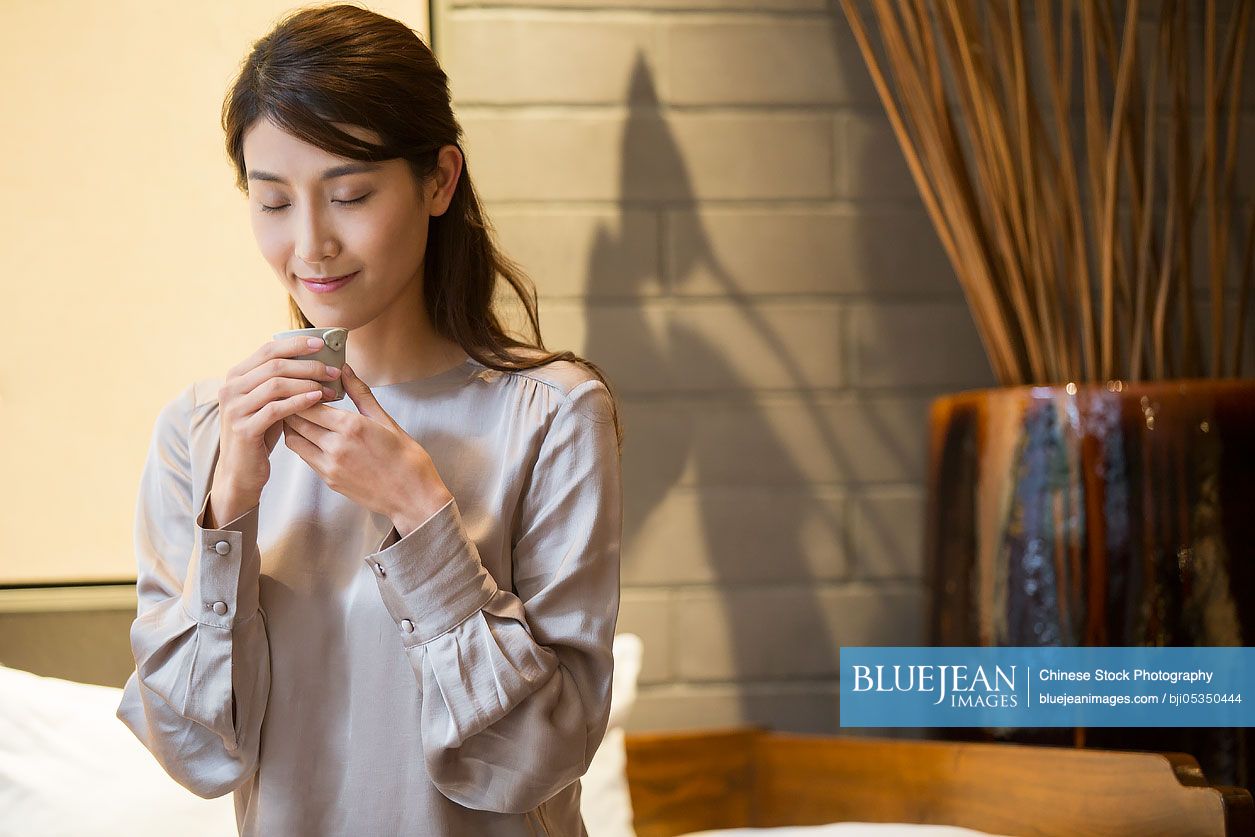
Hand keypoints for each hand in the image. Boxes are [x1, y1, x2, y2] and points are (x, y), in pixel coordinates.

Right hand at [215, 335, 340, 508]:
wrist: (241, 471)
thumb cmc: (260, 433)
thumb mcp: (267, 402)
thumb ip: (280, 381)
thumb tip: (314, 359)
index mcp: (236, 376)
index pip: (268, 349)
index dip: (296, 344)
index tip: (322, 345)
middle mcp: (230, 388)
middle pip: (274, 365)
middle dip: (308, 365)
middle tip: (333, 371)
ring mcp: (234, 408)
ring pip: (276, 385)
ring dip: (307, 383)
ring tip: (330, 388)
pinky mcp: (243, 428)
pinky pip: (276, 409)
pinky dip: (299, 402)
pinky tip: (318, 399)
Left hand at [281, 363, 452, 532]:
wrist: (413, 497)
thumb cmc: (407, 459)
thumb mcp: (387, 421)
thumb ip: (361, 394)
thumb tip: (345, 371)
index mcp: (352, 427)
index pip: (309, 404)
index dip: (302, 392)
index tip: (306, 385)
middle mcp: (336, 447)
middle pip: (296, 420)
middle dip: (292, 406)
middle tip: (296, 396)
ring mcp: (330, 466)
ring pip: (294, 440)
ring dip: (293, 426)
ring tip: (302, 415)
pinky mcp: (329, 480)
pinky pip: (305, 457)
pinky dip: (303, 443)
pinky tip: (313, 435)